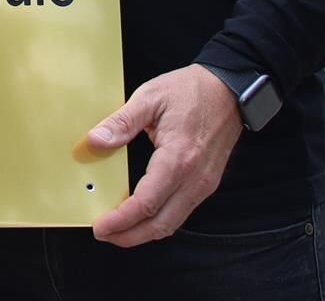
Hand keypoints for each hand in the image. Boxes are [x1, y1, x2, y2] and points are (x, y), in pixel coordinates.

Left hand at [86, 65, 242, 245]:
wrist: (229, 88)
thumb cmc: (191, 90)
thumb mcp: (150, 97)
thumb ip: (122, 122)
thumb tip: (95, 141)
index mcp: (178, 159)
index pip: (146, 204)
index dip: (121, 221)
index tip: (101, 227)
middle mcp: (195, 179)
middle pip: (160, 224)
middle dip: (130, 236)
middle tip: (105, 234)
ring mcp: (204, 184)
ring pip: (173, 223)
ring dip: (145, 232)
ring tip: (119, 229)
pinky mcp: (207, 183)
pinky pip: (182, 212)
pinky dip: (160, 220)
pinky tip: (143, 214)